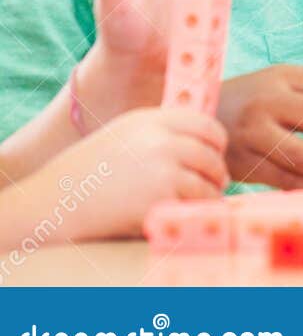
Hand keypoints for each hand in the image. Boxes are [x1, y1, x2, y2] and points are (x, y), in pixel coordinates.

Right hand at [51, 108, 227, 240]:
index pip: (206, 125)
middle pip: (211, 155)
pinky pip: (195, 206)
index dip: (216, 142)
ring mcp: (162, 168)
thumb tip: (204, 144)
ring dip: (207, 196)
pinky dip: (192, 213)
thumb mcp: (123, 135)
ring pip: (209, 182)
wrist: (53, 202)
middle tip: (214, 184)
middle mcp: (160, 139)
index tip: (216, 155)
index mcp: (150, 120)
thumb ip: (160, 133)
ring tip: (195, 203)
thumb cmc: (87, 173)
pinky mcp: (160, 198)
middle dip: (215, 173)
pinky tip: (177, 215)